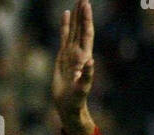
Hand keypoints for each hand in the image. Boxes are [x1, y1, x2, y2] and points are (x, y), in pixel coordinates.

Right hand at [53, 2, 95, 134]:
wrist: (68, 105)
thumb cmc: (76, 100)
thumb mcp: (81, 89)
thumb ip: (86, 76)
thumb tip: (91, 61)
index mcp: (84, 57)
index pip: (86, 33)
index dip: (86, 19)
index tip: (86, 4)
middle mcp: (79, 52)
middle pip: (81, 28)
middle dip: (82, 13)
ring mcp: (71, 53)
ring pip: (73, 30)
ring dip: (75, 16)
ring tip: (77, 2)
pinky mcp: (63, 56)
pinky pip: (64, 36)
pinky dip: (64, 25)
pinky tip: (65, 15)